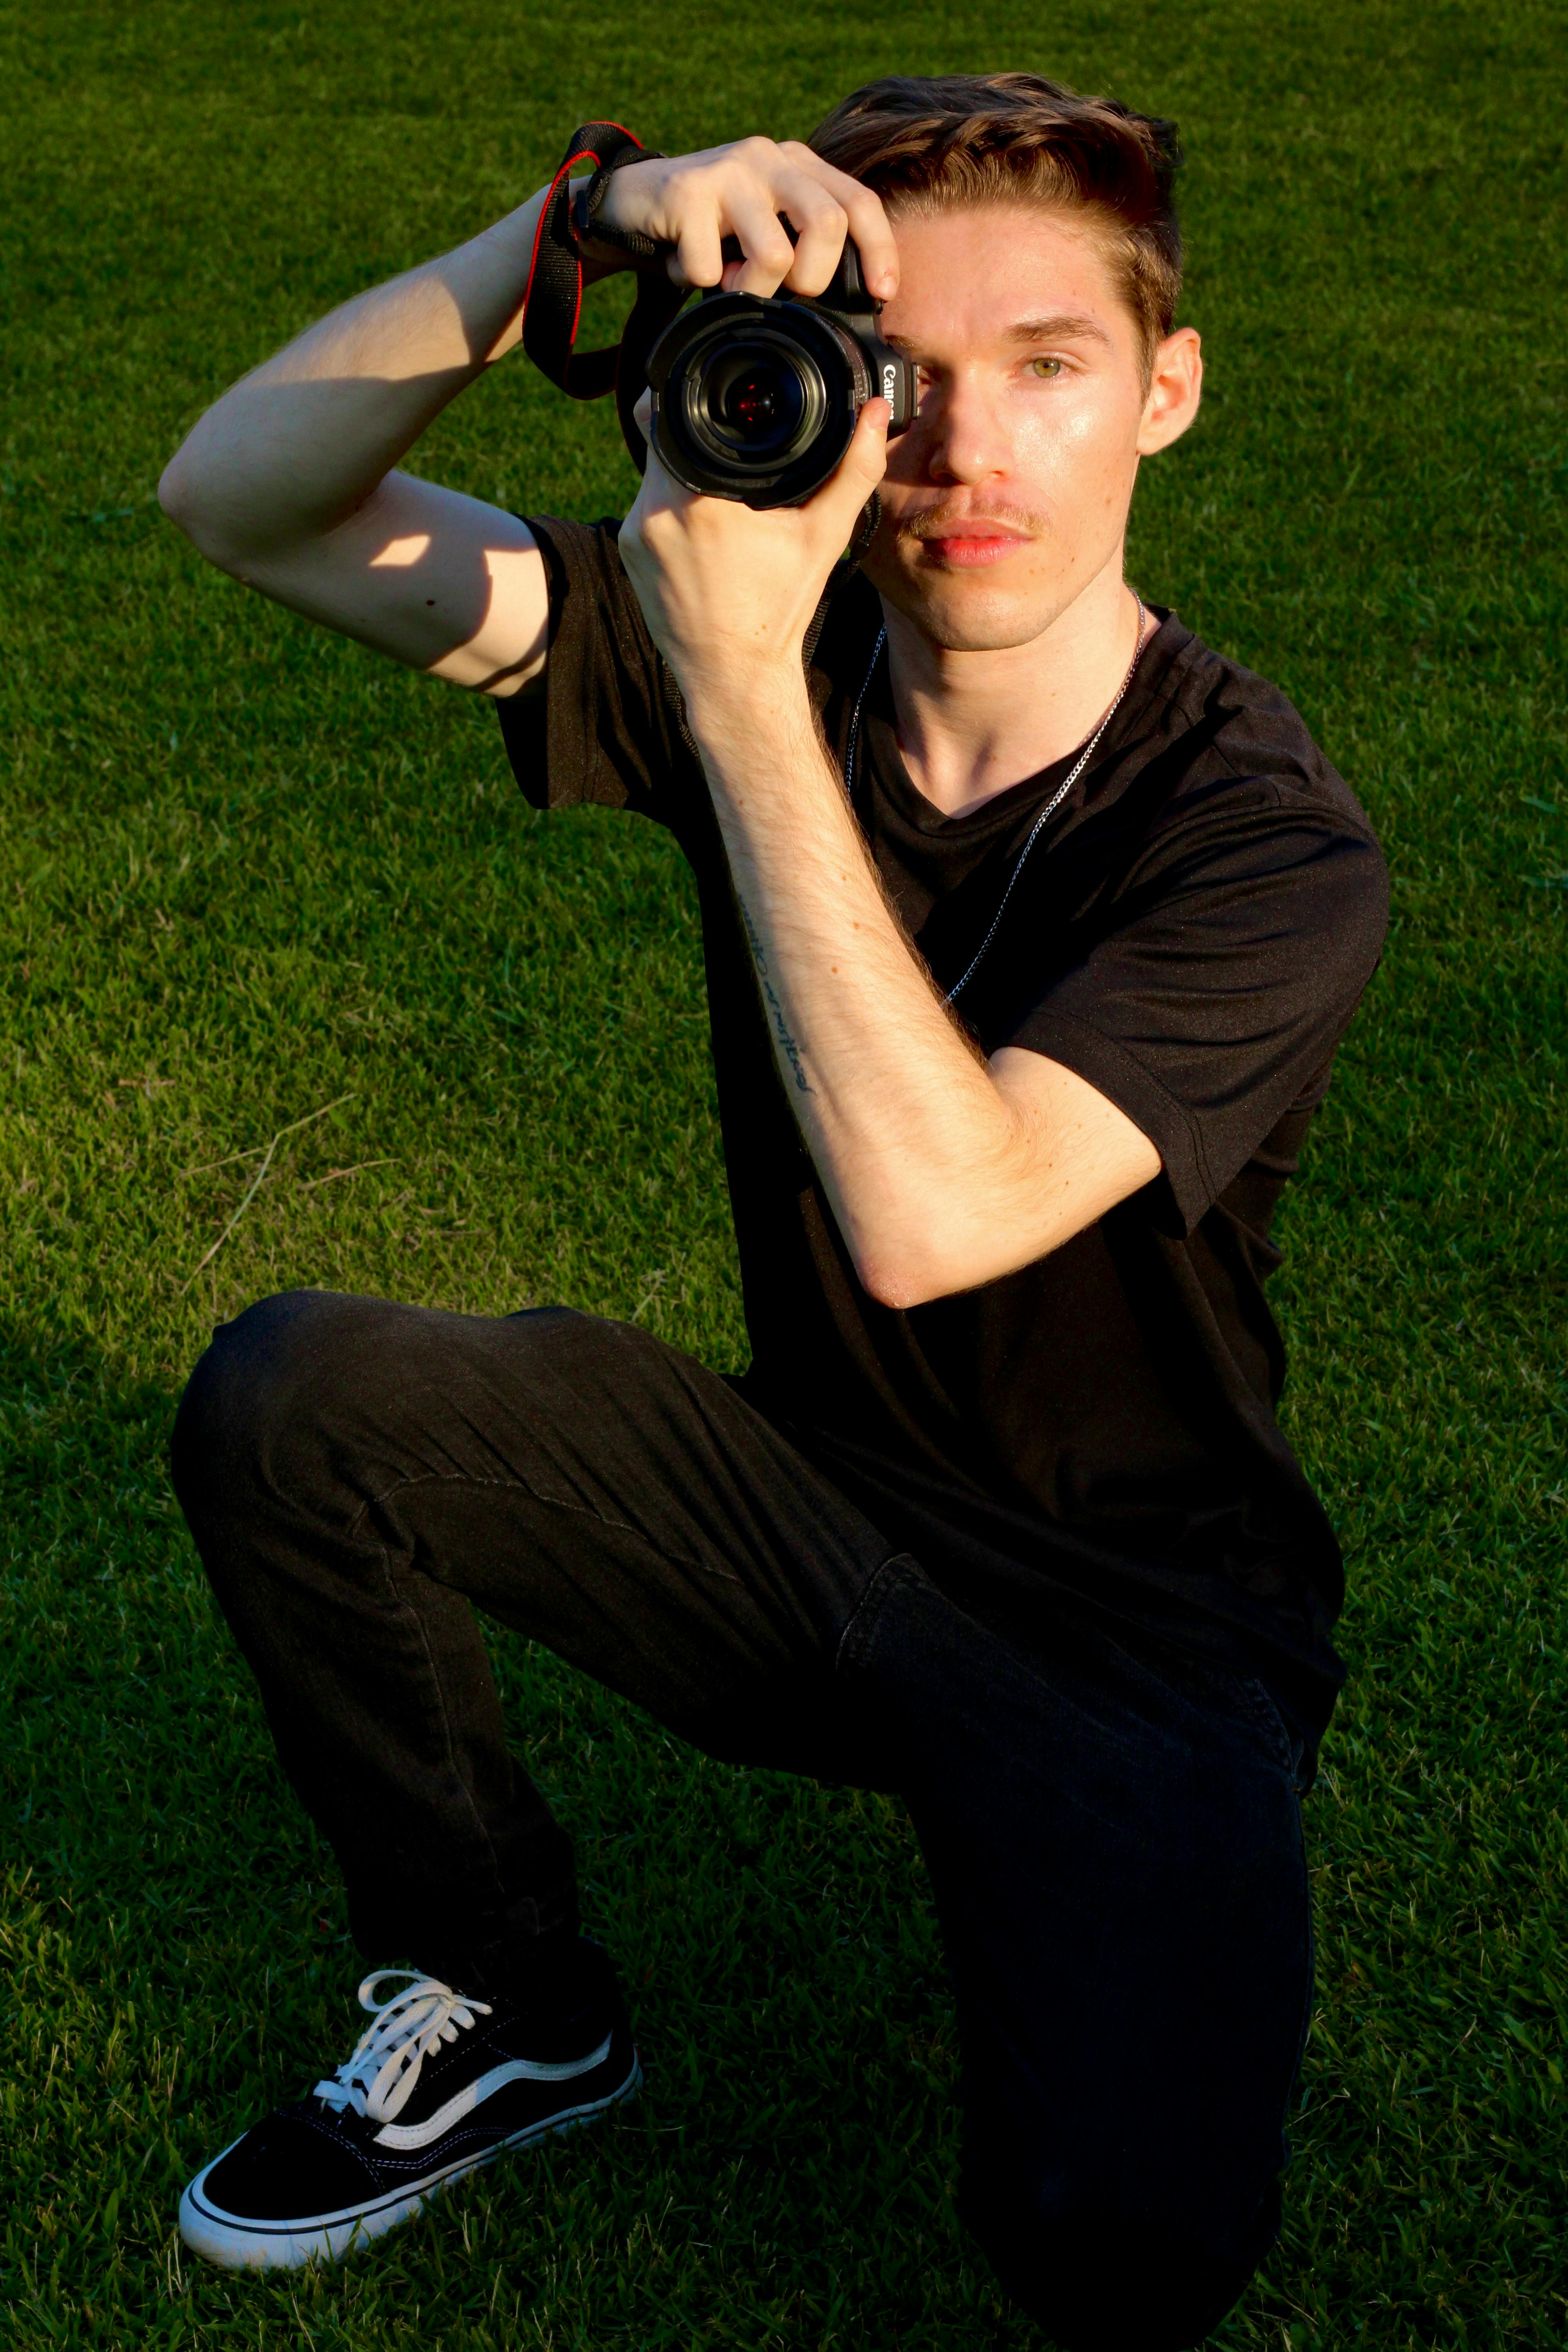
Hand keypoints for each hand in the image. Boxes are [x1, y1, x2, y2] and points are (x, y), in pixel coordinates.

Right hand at [586, 137, 898, 301]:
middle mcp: (769, 158)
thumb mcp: (765, 228)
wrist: (633, 202)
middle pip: (827, 224)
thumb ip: (803, 245)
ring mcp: (728, 170)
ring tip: (727, 282)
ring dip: (752, 289)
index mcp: (797, 165)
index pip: (858, 202)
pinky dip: (698, 283)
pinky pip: (711, 267)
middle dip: (812, 278)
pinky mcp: (687, 192)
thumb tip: (853, 300)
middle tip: (785, 294)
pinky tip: (685, 266)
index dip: (879, 251)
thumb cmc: (708, 227)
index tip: (882, 293)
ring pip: (773, 252)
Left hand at [618, 394, 890, 726]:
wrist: (735, 675)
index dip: (687, 389)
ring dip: (677, 467)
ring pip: (649, 472)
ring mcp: (635, 535)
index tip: (712, 390)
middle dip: (687, 427)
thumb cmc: (780, 610)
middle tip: (723, 432)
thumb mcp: (824, 536)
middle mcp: (654, 513)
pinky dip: (668, 503)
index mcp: (697, 499)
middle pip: (656, 435)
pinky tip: (699, 519)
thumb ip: (853, 469)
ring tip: (717, 481)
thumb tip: (875, 414)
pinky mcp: (628, 555)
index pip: (670, 409)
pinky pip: (645, 507)